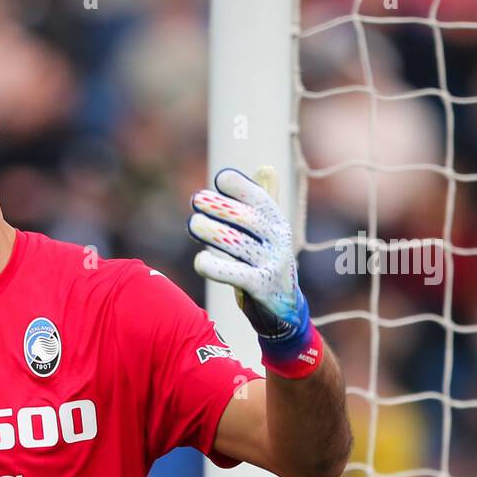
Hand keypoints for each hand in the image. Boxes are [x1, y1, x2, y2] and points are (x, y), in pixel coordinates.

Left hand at [187, 166, 320, 377]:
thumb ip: (265, 202)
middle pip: (246, 220)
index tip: (220, 179)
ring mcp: (271, 264)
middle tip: (196, 200)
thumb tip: (266, 167)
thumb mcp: (268, 233)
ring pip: (237, 244)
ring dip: (213, 232)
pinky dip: (216, 267)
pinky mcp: (261, 287)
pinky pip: (235, 274)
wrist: (283, 309)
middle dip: (220, 207)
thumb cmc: (267, 263)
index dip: (241, 186)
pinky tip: (200, 260)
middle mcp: (278, 241)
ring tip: (193, 223)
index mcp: (278, 223)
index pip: (260, 199)